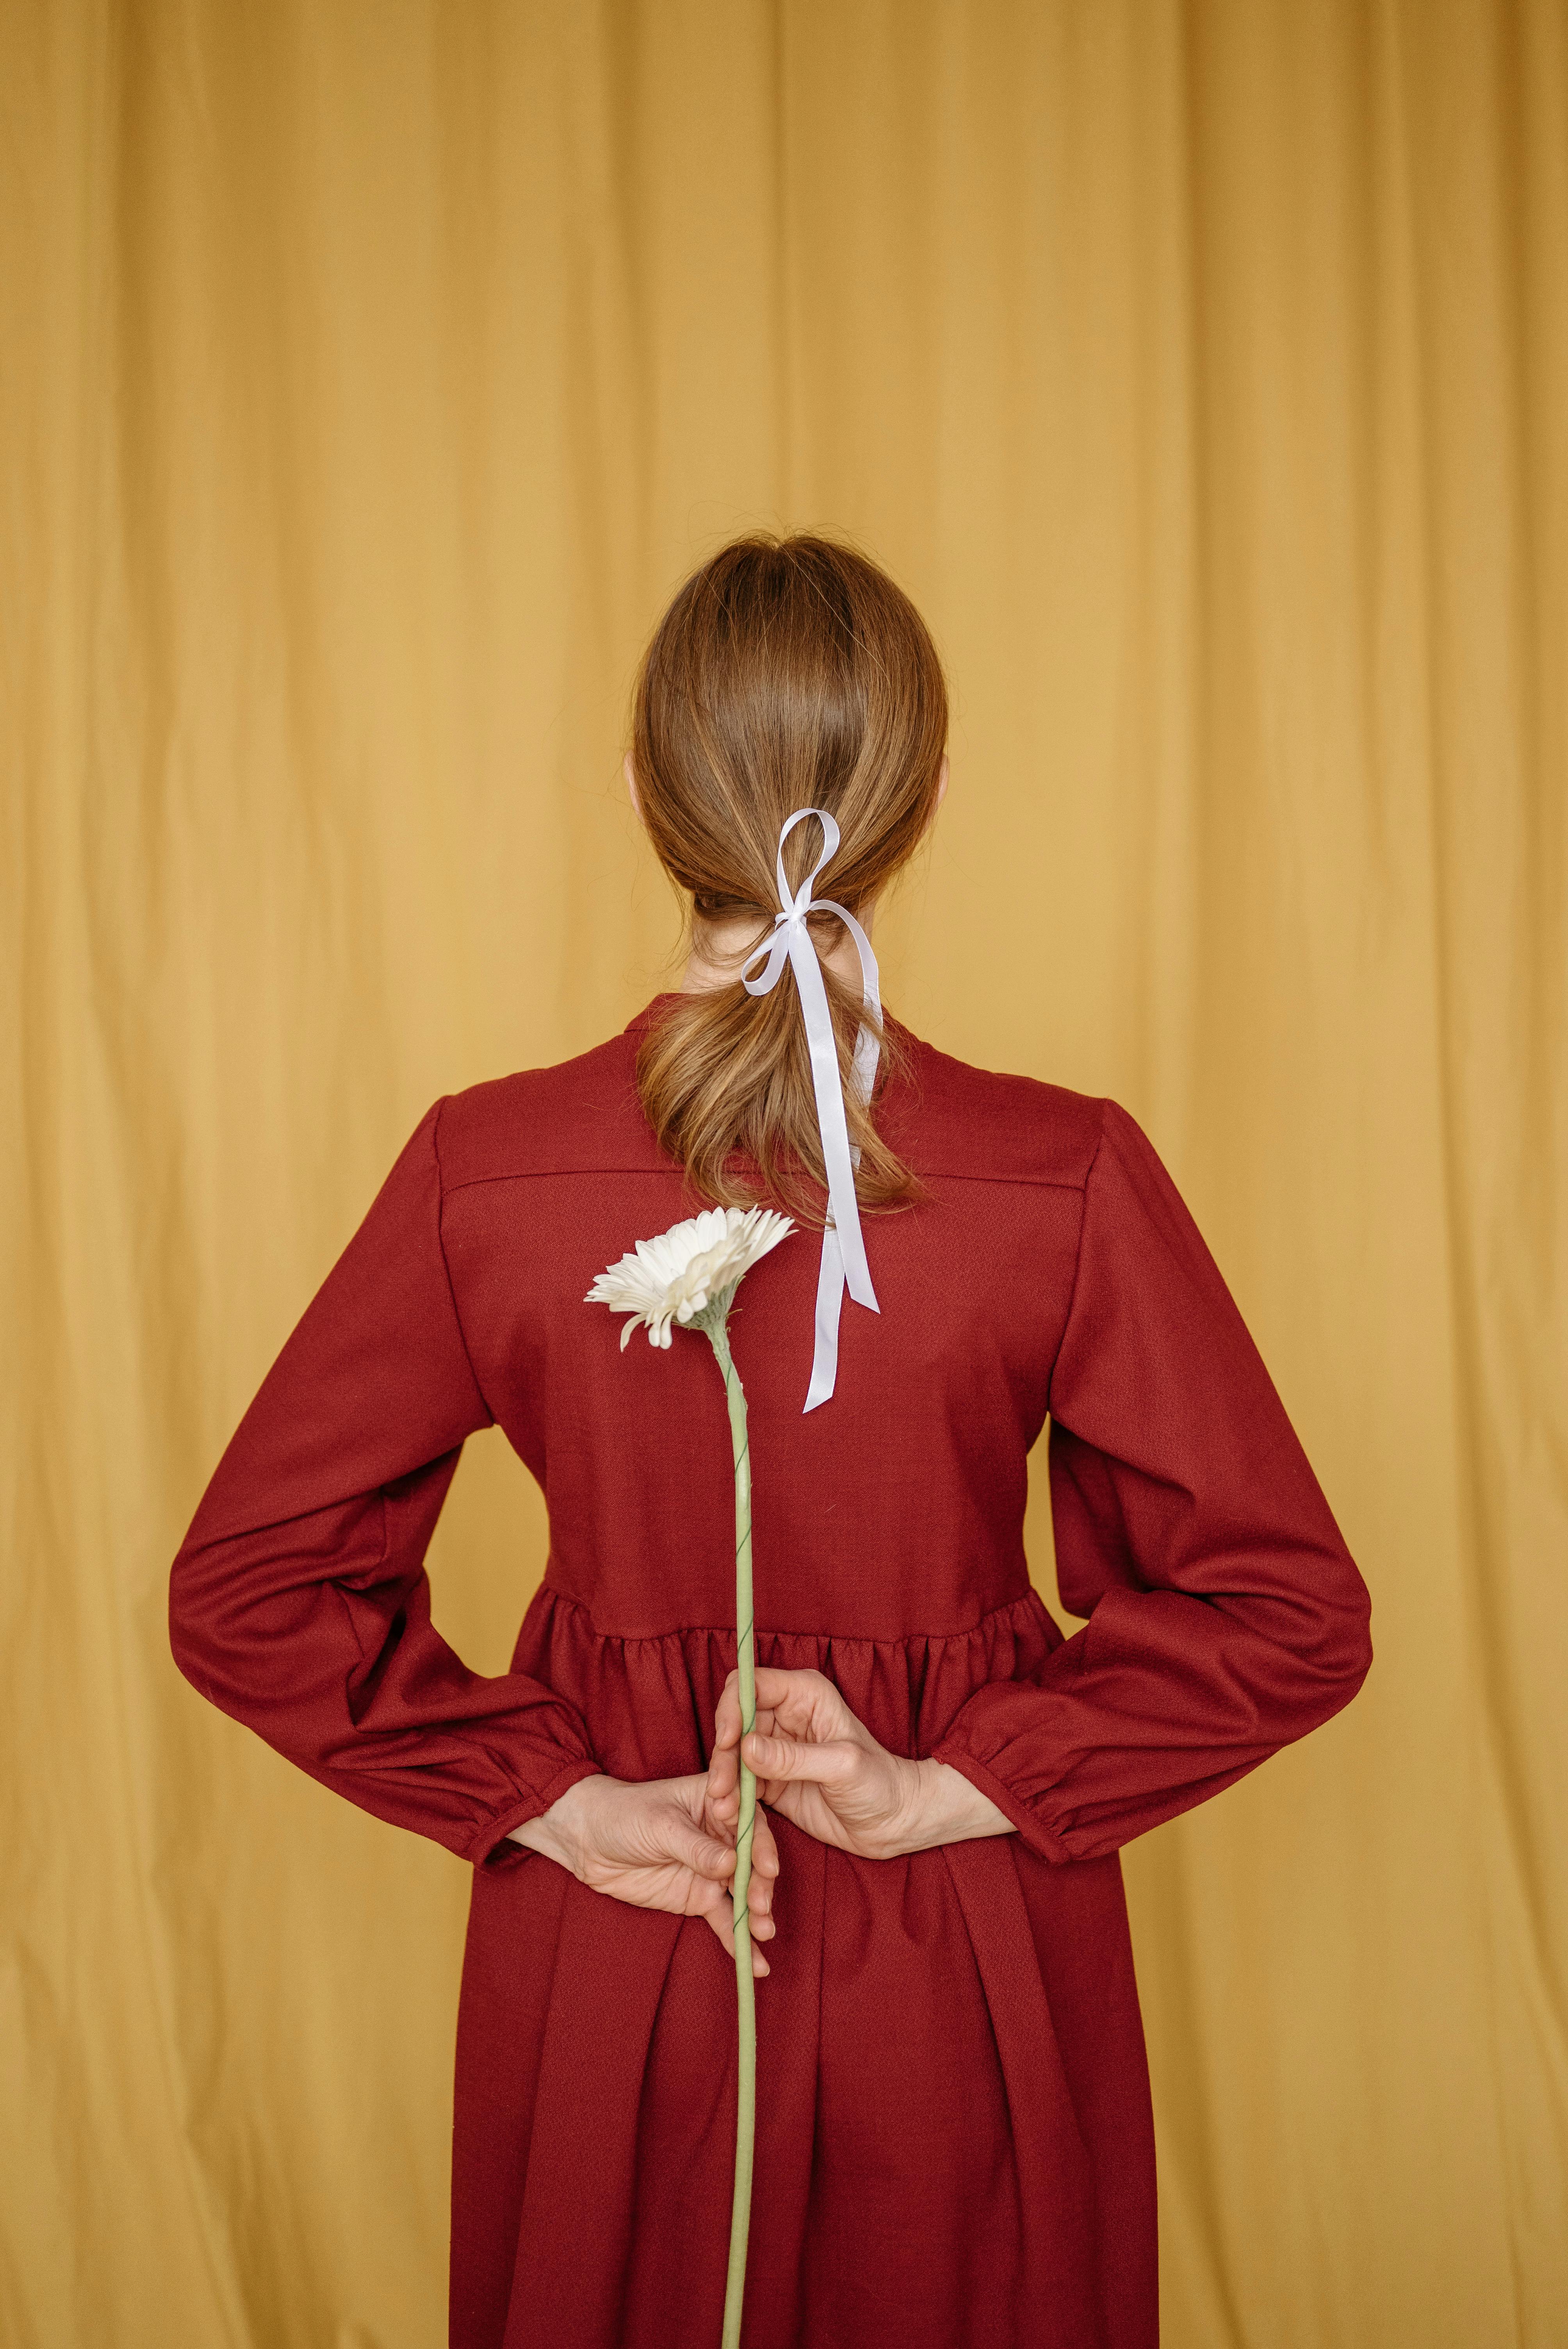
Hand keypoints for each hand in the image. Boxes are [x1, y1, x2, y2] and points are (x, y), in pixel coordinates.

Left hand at [509, 1772, 779, 1976]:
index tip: (766, 1867)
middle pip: (752, 1860)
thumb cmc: (625, 1816)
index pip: (749, 1820)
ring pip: (743, 1892)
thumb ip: (696, 1846)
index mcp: (717, 1802)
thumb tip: (732, 1863)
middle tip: (760, 1906)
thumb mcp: (660, 1826)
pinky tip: (755, 1963)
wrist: (589, 1842)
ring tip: (763, 1934)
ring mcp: (714, 1869)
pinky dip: (738, 1940)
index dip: (762, 1843)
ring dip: (755, 1914)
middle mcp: (723, 1835)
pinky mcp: (700, 1897)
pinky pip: (725, 1919)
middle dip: (760, 1884)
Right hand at [706, 1667, 1013, 1862]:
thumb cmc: (879, 1784)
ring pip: (732, 1756)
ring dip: (723, 1780)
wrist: (893, 1822)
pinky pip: (740, 1784)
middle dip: (724, 1755)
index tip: (728, 1743)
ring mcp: (775, 1749)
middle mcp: (784, 1716)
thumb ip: (793, 1757)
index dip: (732, 1709)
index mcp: (804, 1695)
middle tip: (721, 1788)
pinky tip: (729, 1817)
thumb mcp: (842, 1767)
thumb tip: (746, 1747)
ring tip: (724, 1810)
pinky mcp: (770, 1780)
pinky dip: (731, 1799)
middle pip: (734, 1722)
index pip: (751, 1686)